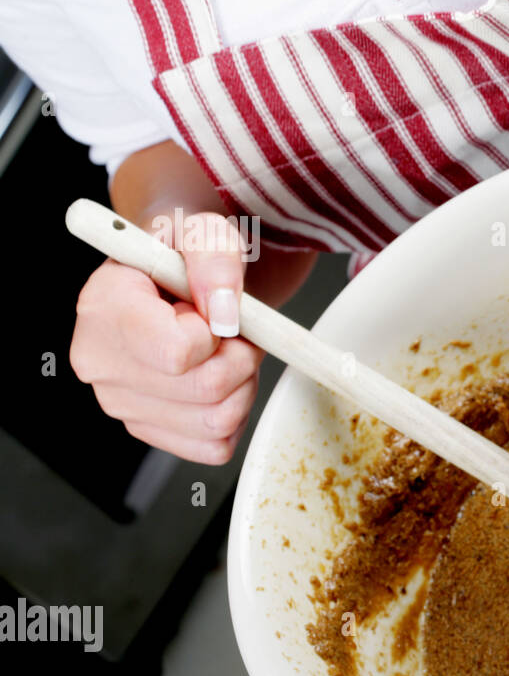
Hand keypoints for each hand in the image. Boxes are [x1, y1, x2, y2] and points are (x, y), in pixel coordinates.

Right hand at [70, 211, 263, 463]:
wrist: (182, 277)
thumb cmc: (186, 255)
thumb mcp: (205, 231)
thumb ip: (215, 256)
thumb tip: (221, 314)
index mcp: (102, 308)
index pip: (178, 352)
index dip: (215, 332)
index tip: (210, 308)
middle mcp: (99, 362)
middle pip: (206, 389)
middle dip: (240, 356)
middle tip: (230, 329)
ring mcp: (120, 403)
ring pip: (216, 421)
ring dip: (242, 383)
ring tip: (222, 349)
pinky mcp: (148, 430)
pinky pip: (216, 444)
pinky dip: (234, 412)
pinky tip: (216, 376)